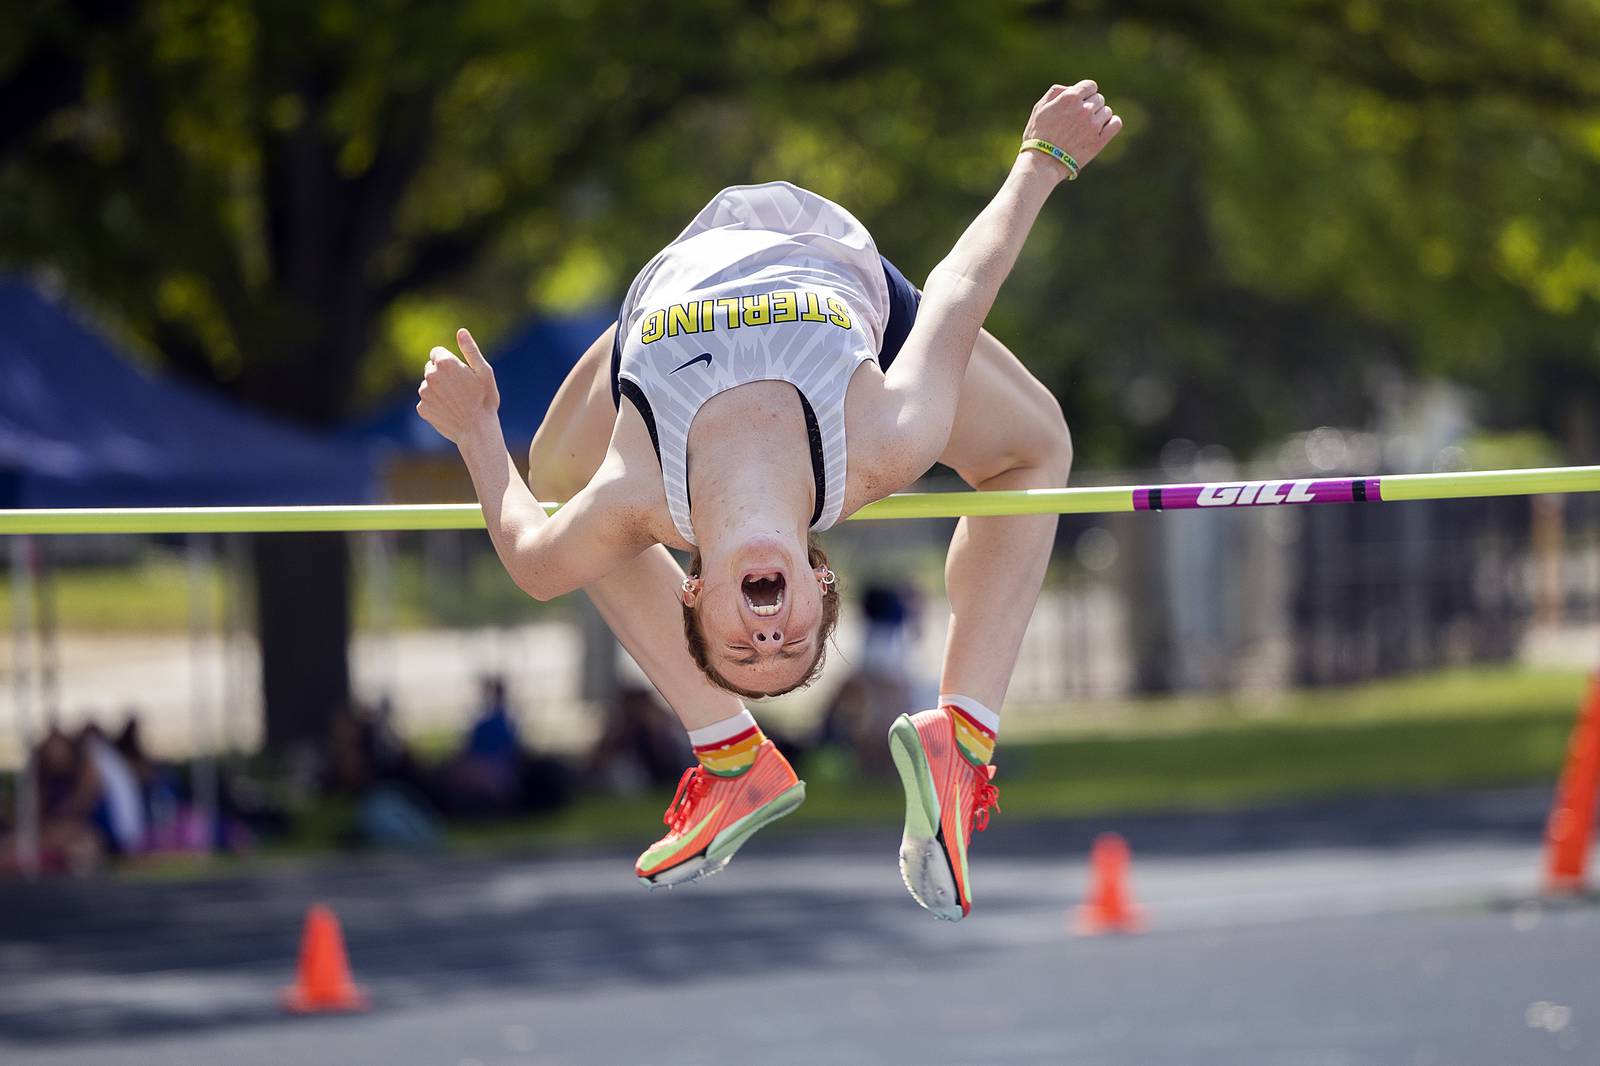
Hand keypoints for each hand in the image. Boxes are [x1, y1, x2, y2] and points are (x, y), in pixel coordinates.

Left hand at [416, 327, 499, 444]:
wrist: (477, 431)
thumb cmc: (485, 400)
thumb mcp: (484, 372)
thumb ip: (470, 350)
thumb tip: (461, 332)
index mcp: (445, 363)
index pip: (437, 353)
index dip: (450, 362)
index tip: (461, 374)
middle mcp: (430, 376)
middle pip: (431, 369)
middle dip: (442, 375)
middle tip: (460, 390)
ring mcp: (424, 393)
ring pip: (428, 386)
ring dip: (438, 390)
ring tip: (456, 402)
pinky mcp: (422, 408)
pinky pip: (427, 402)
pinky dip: (435, 405)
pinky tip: (449, 411)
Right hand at [1021, 80, 1122, 177]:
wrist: (1042, 163)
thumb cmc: (1038, 135)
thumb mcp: (1040, 108)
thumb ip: (1056, 92)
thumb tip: (1071, 88)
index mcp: (1070, 98)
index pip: (1090, 85)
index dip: (1085, 92)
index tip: (1080, 101)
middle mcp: (1084, 109)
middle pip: (1098, 99)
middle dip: (1090, 105)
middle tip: (1079, 118)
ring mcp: (1093, 125)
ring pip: (1106, 111)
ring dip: (1099, 116)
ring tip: (1086, 127)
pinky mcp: (1100, 141)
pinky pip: (1116, 123)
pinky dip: (1112, 123)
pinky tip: (1103, 128)